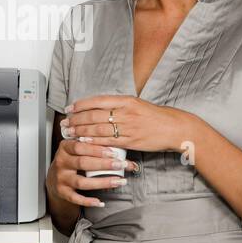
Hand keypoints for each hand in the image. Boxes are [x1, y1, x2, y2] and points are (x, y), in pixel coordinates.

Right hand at [46, 137, 137, 208]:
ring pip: (81, 182)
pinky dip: (88, 201)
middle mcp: (61, 162)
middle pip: (82, 163)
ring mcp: (61, 178)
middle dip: (104, 164)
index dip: (97, 150)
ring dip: (101, 182)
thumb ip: (98, 150)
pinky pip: (75, 198)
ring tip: (117, 182)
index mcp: (65, 148)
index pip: (80, 146)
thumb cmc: (71, 160)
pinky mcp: (62, 192)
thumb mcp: (79, 150)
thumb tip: (125, 158)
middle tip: (120, 165)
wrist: (54, 177)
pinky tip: (100, 202)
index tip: (113, 153)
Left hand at [61, 94, 193, 153]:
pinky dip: (94, 141)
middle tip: (66, 122)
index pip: (98, 101)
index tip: (70, 108)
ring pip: (98, 128)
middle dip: (77, 119)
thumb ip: (120, 106)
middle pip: (95, 115)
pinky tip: (84, 142)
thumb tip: (101, 108)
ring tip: (70, 132)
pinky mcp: (131, 141)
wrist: (175, 128)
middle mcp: (126, 112)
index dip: (81, 105)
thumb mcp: (138, 104)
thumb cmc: (157, 117)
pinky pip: (108, 141)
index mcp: (127, 100)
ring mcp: (128, 127)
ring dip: (82, 131)